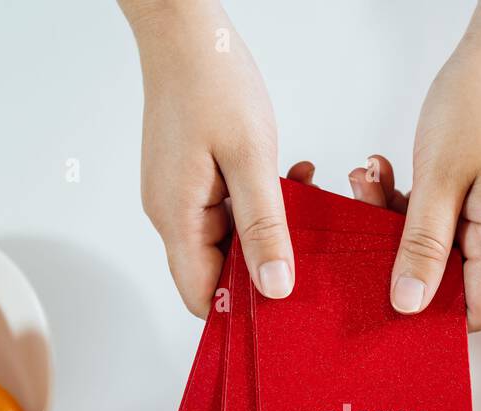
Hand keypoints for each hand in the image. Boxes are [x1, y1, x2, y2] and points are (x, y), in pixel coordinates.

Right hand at [120, 0, 292, 316]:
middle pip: (216, 272)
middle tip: (310, 244)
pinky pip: (227, 210)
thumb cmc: (212, 81)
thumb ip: (264, 227)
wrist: (184, 30)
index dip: (241, 310)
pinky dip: (260, 203)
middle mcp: (170, 214)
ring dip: (268, 228)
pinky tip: (289, 179)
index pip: (202, 296)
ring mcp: (178, 195)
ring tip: (304, 197)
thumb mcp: (251, 158)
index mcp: (176, 218)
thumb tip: (275, 288)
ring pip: (228, 239)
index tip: (287, 303)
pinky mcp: (190, 178)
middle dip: (264, 264)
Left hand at [386, 0, 480, 330]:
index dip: (430, 314)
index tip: (384, 295)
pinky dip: (410, 202)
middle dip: (399, 253)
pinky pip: (440, 218)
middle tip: (364, 210)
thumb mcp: (438, 180)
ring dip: (396, 220)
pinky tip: (387, 173)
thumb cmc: (479, 104)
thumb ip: (421, 247)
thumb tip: (408, 305)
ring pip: (437, 245)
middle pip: (449, 279)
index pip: (472, 312)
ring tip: (369, 180)